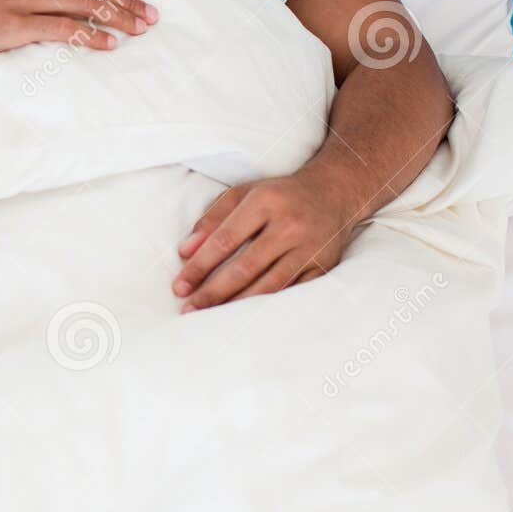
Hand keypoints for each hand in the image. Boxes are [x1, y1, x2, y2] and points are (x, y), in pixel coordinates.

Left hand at [171, 170, 360, 311]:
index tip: (180, 286)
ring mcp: (309, 249)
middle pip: (245, 268)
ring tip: (212, 319)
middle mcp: (289, 226)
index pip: (225, 240)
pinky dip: (269, 307)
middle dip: (214, 292)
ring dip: (238, 305)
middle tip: (190, 309)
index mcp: (265, 202)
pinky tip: (247, 318)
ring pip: (269, 286)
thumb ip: (212, 219)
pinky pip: (293, 293)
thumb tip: (184, 251)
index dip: (200, 266)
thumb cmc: (278, 194)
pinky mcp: (323, 267)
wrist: (332, 193)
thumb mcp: (243, 193)